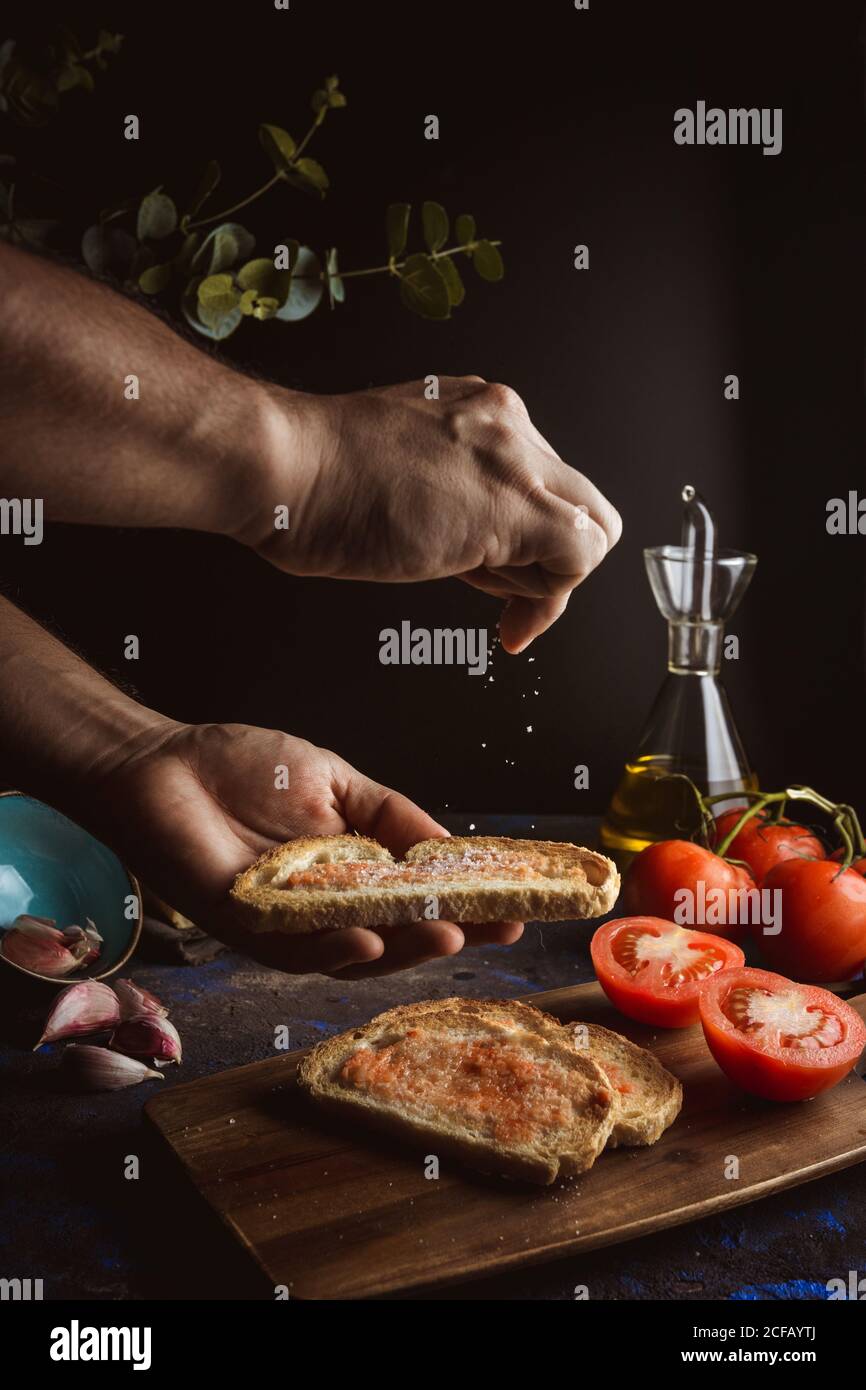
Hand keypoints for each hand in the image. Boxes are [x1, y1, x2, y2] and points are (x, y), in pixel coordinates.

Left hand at [86, 719, 523, 977]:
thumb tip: (450, 845)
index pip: (419, 898)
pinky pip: (296, 952)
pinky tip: (369, 941)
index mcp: (353, 870)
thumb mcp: (337, 780)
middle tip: (497, 930)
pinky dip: (334, 950)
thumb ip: (391, 813)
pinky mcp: (247, 931)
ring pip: (355, 954)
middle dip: (450, 935)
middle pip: (397, 936)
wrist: (164, 765)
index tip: (516, 908)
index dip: (467, 906)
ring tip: (448, 936)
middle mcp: (327, 906)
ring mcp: (289, 924)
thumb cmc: (243, 766)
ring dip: (402, 950)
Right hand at [243, 377, 621, 651]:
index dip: (533, 543)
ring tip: (473, 589)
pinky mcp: (516, 506)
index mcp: (481, 411)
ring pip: (588, 532)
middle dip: (550, 564)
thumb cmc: (313, 478)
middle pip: (580, 506)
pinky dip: (553, 602)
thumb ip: (451, 487)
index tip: (502, 581)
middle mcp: (510, 424)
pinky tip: (508, 621)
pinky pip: (581, 556)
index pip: (545, 481)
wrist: (286, 468)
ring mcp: (517, 461)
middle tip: (508, 606)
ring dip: (539, 582)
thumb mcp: (400, 465)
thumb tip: (477, 537)